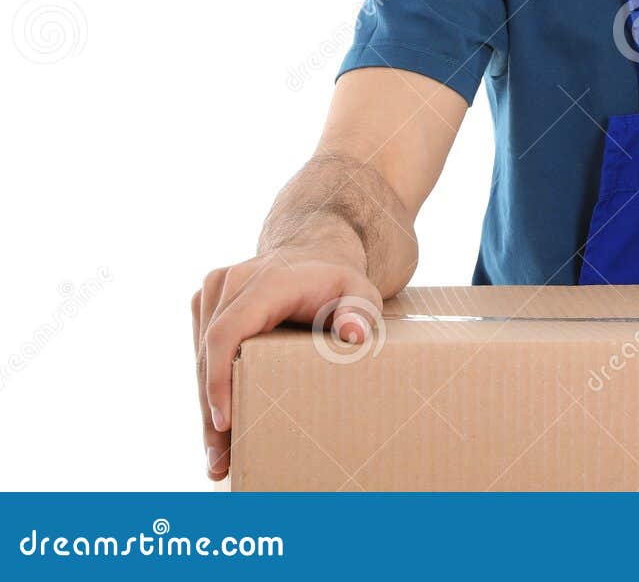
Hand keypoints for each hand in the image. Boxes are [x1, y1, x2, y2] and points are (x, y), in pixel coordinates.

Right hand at [191, 236, 381, 480]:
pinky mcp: (207, 304)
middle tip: (220, 462)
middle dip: (211, 413)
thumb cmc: (340, 282)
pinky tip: (217, 427)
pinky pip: (202, 352)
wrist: (316, 253)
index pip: (227, 333)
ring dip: (205, 408)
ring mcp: (215, 291)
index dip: (218, 379)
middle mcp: (232, 281)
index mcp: (266, 280)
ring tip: (218, 459)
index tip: (224, 421)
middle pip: (208, 355)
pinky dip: (208, 389)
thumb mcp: (361, 292)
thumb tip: (352, 335)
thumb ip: (360, 310)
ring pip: (200, 358)